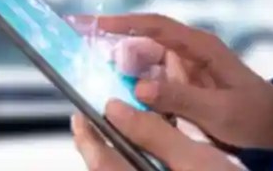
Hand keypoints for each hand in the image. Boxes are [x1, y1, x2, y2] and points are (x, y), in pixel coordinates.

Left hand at [71, 101, 240, 170]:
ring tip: (134, 115)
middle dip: (108, 137)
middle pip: (111, 165)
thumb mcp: (192, 159)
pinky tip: (164, 137)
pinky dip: (152, 153)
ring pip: (131, 165)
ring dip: (131, 142)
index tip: (80, 112)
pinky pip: (151, 168)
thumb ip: (152, 133)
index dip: (86, 135)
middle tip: (109, 108)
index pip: (98, 160)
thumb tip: (115, 109)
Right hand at [96, 14, 272, 151]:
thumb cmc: (253, 113)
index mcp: (201, 46)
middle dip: (113, 48)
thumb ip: (180, 98)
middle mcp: (189, 52)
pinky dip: (134, 89)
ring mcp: (184, 69)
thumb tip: (140, 87)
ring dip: (123, 72)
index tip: (93, 23)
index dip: (123, 22)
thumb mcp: (218, 109)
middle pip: (142, 42)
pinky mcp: (181, 87)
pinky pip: (150, 83)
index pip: (155, 25)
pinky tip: (123, 100)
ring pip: (143, 64)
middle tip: (84, 56)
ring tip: (99, 80)